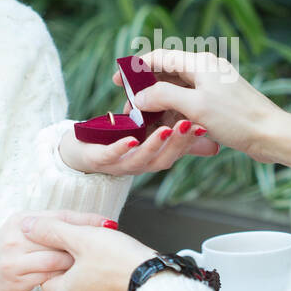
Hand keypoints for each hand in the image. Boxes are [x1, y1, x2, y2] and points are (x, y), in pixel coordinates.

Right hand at [0, 210, 114, 290]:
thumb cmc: (9, 254)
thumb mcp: (23, 233)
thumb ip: (49, 227)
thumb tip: (85, 224)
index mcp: (22, 219)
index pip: (60, 216)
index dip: (86, 220)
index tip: (108, 223)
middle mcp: (18, 235)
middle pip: (60, 235)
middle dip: (84, 241)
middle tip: (106, 245)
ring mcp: (15, 257)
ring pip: (56, 257)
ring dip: (76, 261)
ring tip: (92, 264)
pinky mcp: (16, 278)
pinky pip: (48, 276)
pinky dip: (63, 277)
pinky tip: (75, 278)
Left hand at [22, 215, 155, 290]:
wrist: (157, 284)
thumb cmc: (121, 262)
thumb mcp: (83, 237)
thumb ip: (53, 230)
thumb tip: (28, 226)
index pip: (49, 273)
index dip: (61, 256)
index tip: (78, 246)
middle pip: (69, 283)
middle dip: (80, 267)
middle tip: (98, 250)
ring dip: (97, 278)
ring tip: (113, 261)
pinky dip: (112, 289)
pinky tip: (123, 275)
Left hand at [57, 118, 219, 176]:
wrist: (78, 152)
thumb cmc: (117, 143)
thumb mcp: (148, 137)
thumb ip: (174, 137)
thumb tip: (212, 141)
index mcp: (152, 159)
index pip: (177, 152)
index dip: (192, 141)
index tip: (206, 125)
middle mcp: (139, 165)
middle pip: (163, 158)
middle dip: (179, 142)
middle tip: (192, 124)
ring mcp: (119, 165)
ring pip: (141, 159)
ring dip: (155, 145)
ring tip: (167, 129)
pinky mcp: (99, 160)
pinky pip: (111, 156)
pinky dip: (121, 148)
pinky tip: (131, 138)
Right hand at [115, 50, 290, 164]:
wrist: (271, 134)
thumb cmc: (236, 118)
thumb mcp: (195, 107)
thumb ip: (163, 97)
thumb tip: (140, 97)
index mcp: (200, 63)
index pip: (160, 57)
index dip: (136, 68)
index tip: (118, 80)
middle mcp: (206, 70)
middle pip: (167, 74)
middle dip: (148, 91)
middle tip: (131, 109)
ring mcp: (213, 86)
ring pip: (178, 91)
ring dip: (162, 105)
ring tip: (148, 123)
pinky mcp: (219, 102)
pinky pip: (190, 103)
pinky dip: (177, 113)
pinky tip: (171, 127)